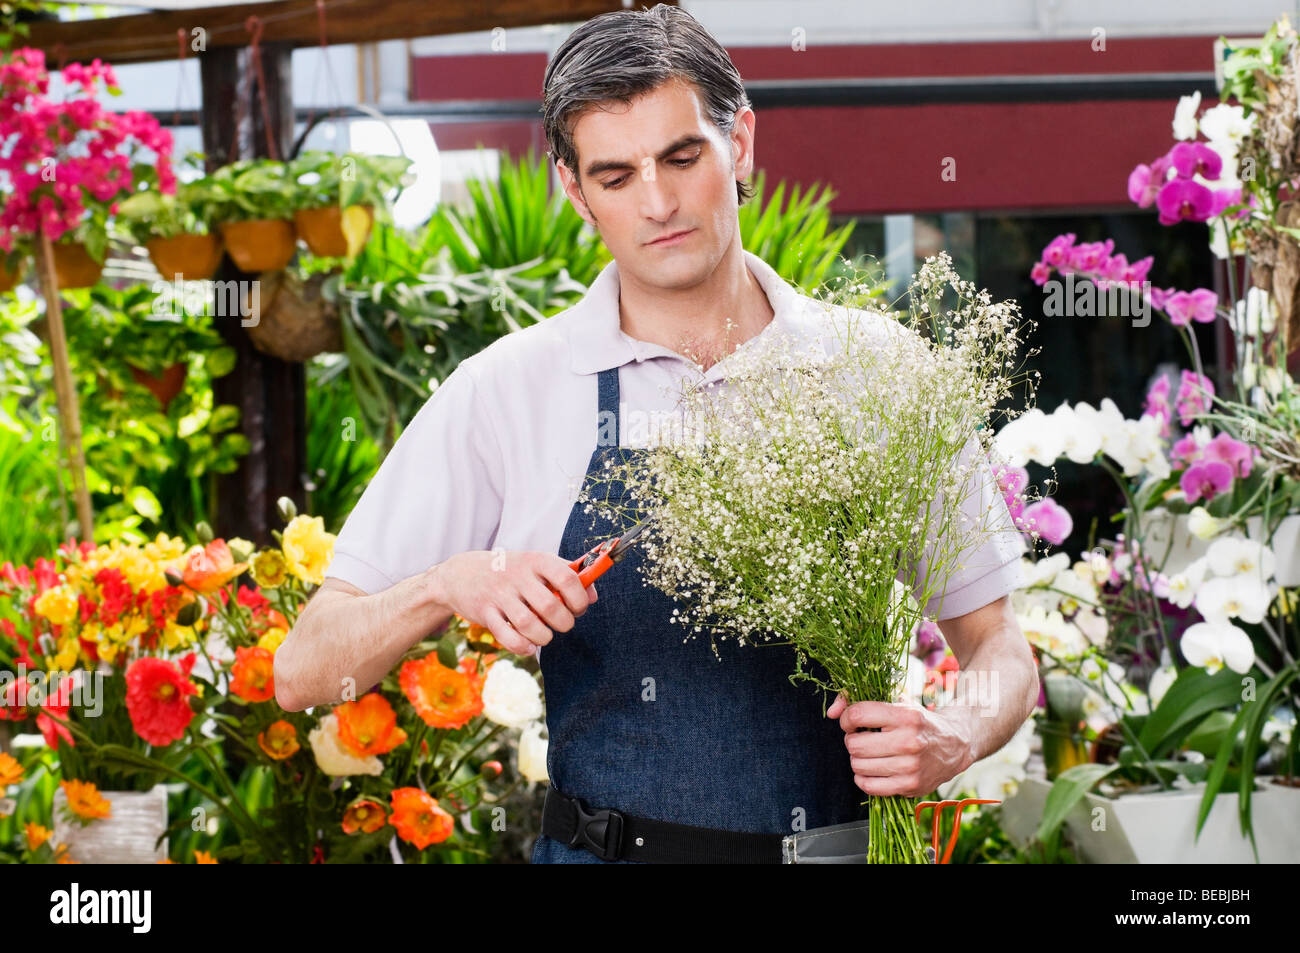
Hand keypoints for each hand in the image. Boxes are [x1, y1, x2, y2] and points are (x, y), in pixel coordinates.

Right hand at [427, 550, 596, 656]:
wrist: (462, 573)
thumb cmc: (510, 571)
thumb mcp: (537, 565)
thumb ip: (567, 575)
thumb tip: (594, 596)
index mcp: (536, 560)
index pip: (567, 578)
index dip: (579, 598)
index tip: (579, 608)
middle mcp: (517, 575)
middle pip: (550, 606)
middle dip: (564, 623)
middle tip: (563, 624)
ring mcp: (498, 594)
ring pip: (529, 624)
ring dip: (545, 637)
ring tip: (546, 635)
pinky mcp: (484, 612)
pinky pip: (507, 636)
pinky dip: (522, 646)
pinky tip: (528, 645)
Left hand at [826, 694, 972, 797]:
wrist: (955, 744)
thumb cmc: (919, 721)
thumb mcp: (896, 703)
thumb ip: (858, 700)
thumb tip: (831, 712)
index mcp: (906, 715)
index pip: (858, 715)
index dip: (847, 718)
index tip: (853, 721)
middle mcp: (909, 741)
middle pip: (854, 744)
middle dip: (852, 740)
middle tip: (863, 738)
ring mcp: (910, 766)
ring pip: (858, 766)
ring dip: (858, 759)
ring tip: (871, 753)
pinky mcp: (910, 786)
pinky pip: (868, 786)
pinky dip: (863, 778)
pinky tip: (873, 769)